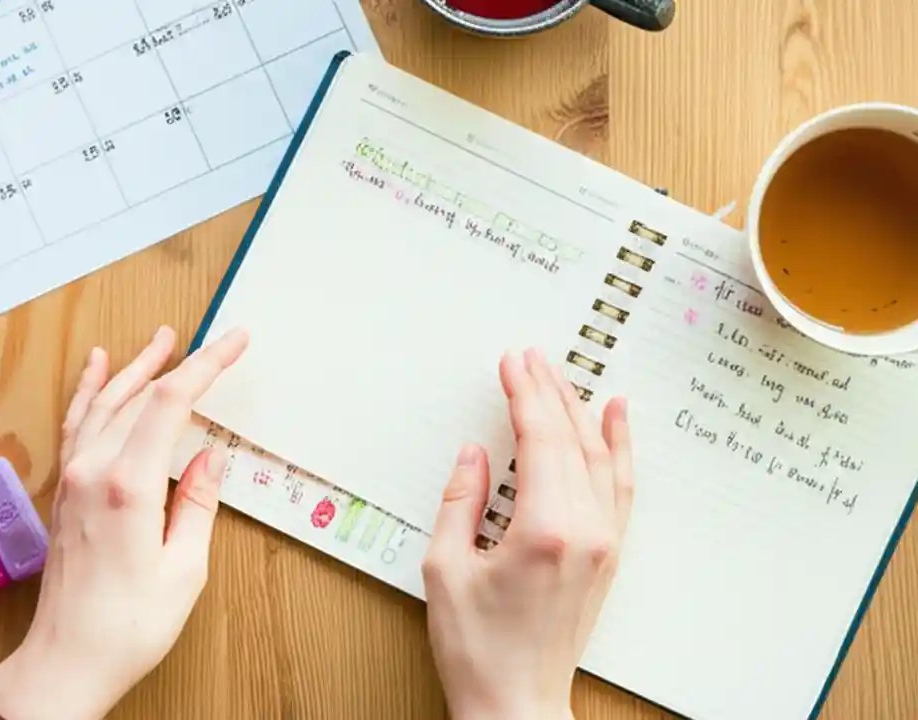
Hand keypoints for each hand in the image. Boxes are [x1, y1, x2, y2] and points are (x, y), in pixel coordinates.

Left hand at [0, 326, 248, 719]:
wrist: (66, 661)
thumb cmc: (126, 627)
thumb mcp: (184, 569)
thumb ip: (197, 504)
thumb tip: (209, 459)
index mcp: (128, 486)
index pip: (170, 403)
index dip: (205, 365)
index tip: (233, 342)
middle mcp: (93, 471)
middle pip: (138, 396)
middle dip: (179, 362)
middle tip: (213, 340)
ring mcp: (73, 479)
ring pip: (104, 403)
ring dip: (134, 368)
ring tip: (159, 341)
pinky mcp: (65, 491)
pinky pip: (77, 424)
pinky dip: (89, 392)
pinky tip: (97, 370)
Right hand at [422, 348, 633, 719]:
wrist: (516, 703)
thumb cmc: (477, 647)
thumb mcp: (445, 569)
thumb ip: (460, 501)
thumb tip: (474, 453)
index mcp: (545, 530)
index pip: (538, 440)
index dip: (523, 394)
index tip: (511, 362)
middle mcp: (586, 531)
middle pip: (572, 441)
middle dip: (549, 391)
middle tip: (530, 357)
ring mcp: (605, 543)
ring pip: (600, 458)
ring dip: (581, 411)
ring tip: (565, 372)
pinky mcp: (609, 556)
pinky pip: (620, 488)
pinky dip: (619, 449)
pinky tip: (615, 419)